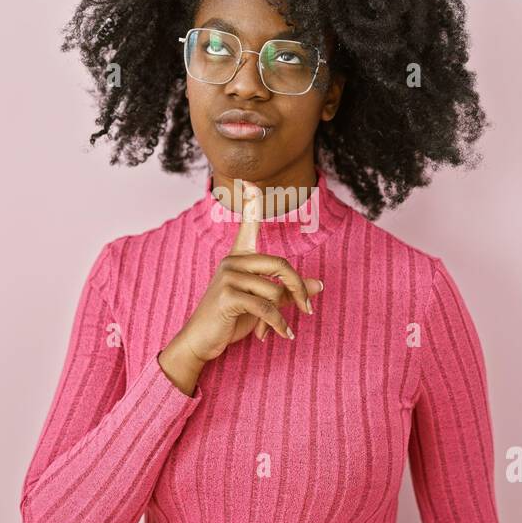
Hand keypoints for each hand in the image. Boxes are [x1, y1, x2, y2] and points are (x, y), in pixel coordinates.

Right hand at [166, 179, 323, 366]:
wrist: (202, 341)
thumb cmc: (232, 319)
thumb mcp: (264, 304)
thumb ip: (288, 292)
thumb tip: (320, 286)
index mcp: (239, 258)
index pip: (248, 225)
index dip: (251, 204)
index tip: (251, 181)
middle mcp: (232, 262)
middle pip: (280, 265)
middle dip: (298, 288)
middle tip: (308, 308)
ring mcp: (228, 277)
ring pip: (273, 291)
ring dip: (283, 314)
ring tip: (281, 330)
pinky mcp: (227, 295)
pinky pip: (265, 307)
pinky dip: (278, 324)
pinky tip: (282, 334)